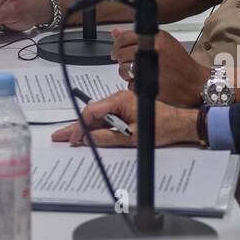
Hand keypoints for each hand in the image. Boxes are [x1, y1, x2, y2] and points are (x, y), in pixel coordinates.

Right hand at [51, 90, 198, 147]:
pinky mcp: (125, 111)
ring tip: (71, 137)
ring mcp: (121, 105)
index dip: (80, 127)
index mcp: (120, 100)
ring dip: (86, 129)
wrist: (180, 125)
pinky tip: (88, 136)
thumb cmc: (162, 126)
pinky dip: (98, 128)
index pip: (92, 112)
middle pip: (92, 114)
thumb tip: (89, 139)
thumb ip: (109, 137)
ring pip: (99, 118)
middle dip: (76, 127)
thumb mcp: (133, 137)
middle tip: (60, 135)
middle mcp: (118, 99)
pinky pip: (107, 120)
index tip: (73, 139)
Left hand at [110, 29, 208, 106]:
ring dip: (125, 72)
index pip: (125, 37)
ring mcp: (148, 69)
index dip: (117, 44)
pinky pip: (131, 84)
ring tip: (135, 72)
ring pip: (123, 69)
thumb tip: (116, 33)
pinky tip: (144, 82)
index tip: (117, 48)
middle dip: (119, 58)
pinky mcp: (147, 85)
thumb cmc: (180, 63)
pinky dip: (135, 84)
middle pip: (121, 53)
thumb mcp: (163, 43)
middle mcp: (151, 52)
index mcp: (155, 39)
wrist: (194, 83)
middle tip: (123, 61)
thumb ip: (139, 38)